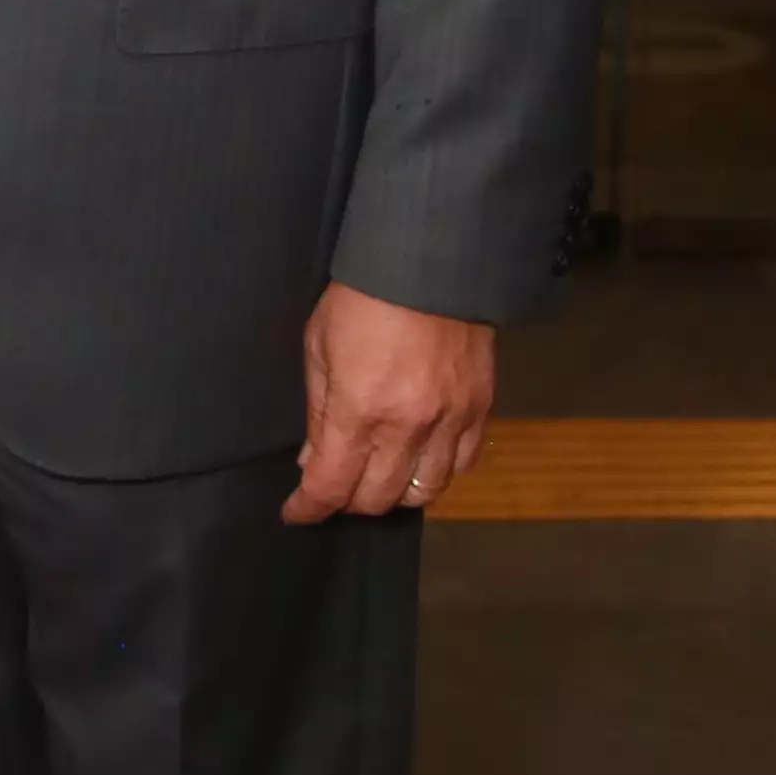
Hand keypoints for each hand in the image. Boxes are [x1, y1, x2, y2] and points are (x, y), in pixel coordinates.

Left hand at [282, 282, 493, 524]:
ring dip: (395, 493)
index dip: (308, 509)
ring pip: (424, 492)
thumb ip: (318, 412)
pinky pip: (463, 464)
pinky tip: (422, 458)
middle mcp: (408, 428)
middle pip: (377, 500)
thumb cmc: (362, 298)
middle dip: (348, 502)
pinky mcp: (480, 408)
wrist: (430, 261)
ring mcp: (450, 421)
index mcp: (359, 412)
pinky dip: (439, 472)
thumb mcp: (319, 347)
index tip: (296, 512)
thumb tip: (313, 460)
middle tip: (336, 486)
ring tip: (379, 477)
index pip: (331, 487)